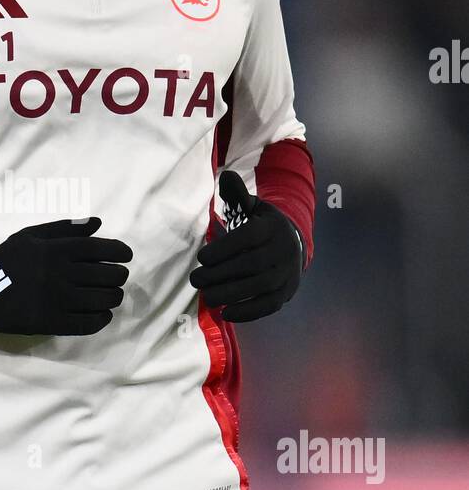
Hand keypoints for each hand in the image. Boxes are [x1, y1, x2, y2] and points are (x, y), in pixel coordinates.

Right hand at [0, 217, 132, 335]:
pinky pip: (88, 323)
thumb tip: (97, 223)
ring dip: (113, 297)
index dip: (120, 252)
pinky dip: (102, 319)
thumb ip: (65, 228)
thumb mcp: (32, 235)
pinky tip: (102, 314)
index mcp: (57, 249)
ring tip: (111, 295)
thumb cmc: (8, 258)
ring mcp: (57, 300)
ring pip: (103, 300)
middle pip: (108, 276)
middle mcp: (60, 274)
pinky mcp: (52, 322)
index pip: (102, 249)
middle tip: (117, 277)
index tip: (126, 256)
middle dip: (119, 276)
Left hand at [189, 170, 304, 321]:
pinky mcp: (286, 293)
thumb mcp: (252, 207)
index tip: (201, 258)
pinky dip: (247, 312)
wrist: (294, 245)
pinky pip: (268, 306)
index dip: (222, 249)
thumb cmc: (262, 225)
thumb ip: (237, 194)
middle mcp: (283, 250)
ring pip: (258, 286)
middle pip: (250, 265)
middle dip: (219, 274)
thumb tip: (226, 176)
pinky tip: (226, 313)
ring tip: (206, 296)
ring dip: (229, 294)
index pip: (247, 238)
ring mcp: (287, 273)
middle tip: (195, 279)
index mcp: (272, 227)